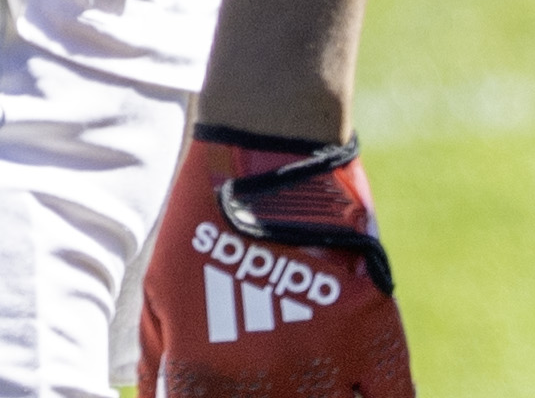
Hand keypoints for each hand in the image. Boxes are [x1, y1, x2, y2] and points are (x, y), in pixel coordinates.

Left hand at [140, 132, 411, 397]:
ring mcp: (326, 359)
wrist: (265, 160)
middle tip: (262, 383)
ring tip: (301, 385)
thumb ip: (158, 359)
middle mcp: (267, 375)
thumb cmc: (201, 224)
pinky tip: (356, 391)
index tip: (214, 394)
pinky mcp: (376, 337)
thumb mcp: (160, 289)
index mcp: (205, 369)